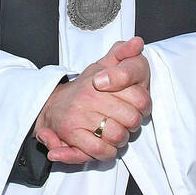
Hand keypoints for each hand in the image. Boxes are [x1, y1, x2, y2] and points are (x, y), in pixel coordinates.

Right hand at [34, 37, 151, 164]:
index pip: (140, 98)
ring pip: (118, 136)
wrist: (52, 105)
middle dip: (132, 125)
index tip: (135, 107)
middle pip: (132, 119)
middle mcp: (90, 96)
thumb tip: (137, 42)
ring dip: (120, 140)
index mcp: (100, 78)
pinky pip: (101, 150)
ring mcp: (79, 115)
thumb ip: (122, 52)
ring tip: (113, 133)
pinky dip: (107, 152)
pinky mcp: (72, 134)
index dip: (143, 107)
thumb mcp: (103, 64)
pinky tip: (104, 145)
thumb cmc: (85, 88)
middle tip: (123, 122)